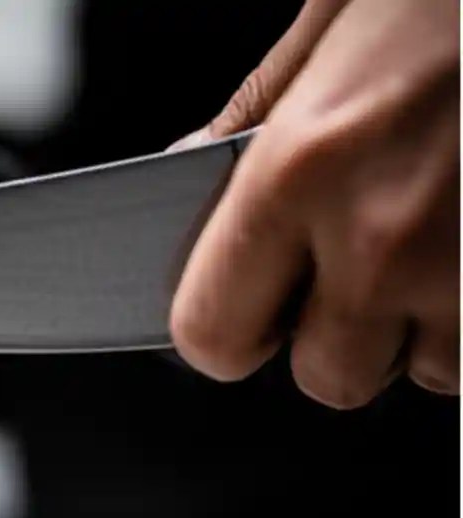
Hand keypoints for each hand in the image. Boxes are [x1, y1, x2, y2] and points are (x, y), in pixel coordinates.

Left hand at [170, 0, 458, 408]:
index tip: (235, 305)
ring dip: (419, 325)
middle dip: (328, 335)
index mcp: (304, 168)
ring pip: (426, 371)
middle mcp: (387, 237)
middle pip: (325, 376)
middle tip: (343, 262)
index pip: (214, 334)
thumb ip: (258, 108)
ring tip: (430, 236)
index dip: (220, 326)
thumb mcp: (336, 14)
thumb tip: (194, 164)